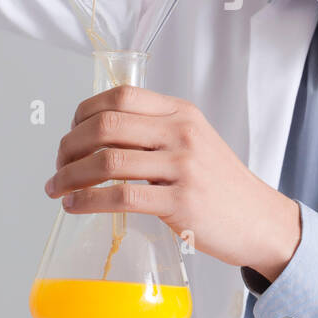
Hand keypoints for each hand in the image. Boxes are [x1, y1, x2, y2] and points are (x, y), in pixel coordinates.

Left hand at [46, 85, 301, 280]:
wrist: (260, 220)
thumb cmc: (221, 185)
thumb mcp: (195, 141)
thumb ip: (155, 131)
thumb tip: (99, 135)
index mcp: (180, 112)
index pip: (120, 96)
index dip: (83, 113)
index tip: (69, 135)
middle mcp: (180, 132)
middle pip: (105, 126)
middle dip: (68, 146)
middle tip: (57, 166)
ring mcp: (182, 167)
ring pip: (108, 162)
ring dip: (71, 176)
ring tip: (56, 189)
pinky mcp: (180, 203)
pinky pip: (122, 197)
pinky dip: (88, 201)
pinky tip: (75, 205)